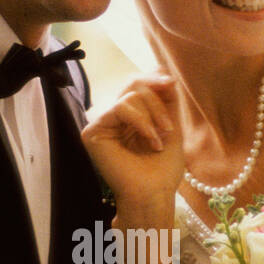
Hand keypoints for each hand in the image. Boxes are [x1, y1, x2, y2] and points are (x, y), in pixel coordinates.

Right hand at [82, 74, 183, 209]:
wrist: (154, 193)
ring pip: (129, 96)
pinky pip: (120, 108)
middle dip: (157, 101)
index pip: (136, 85)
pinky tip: (151, 140)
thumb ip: (166, 99)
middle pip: (133, 85)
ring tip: (160, 139)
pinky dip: (141, 121)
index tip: (171, 85)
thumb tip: (162, 70)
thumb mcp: (171, 126)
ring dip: (153, 115)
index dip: (153, 79)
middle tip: (169, 126)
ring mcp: (101, 124)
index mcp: (129, 117)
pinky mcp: (92, 132)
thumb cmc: (163, 169)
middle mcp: (113, 118)